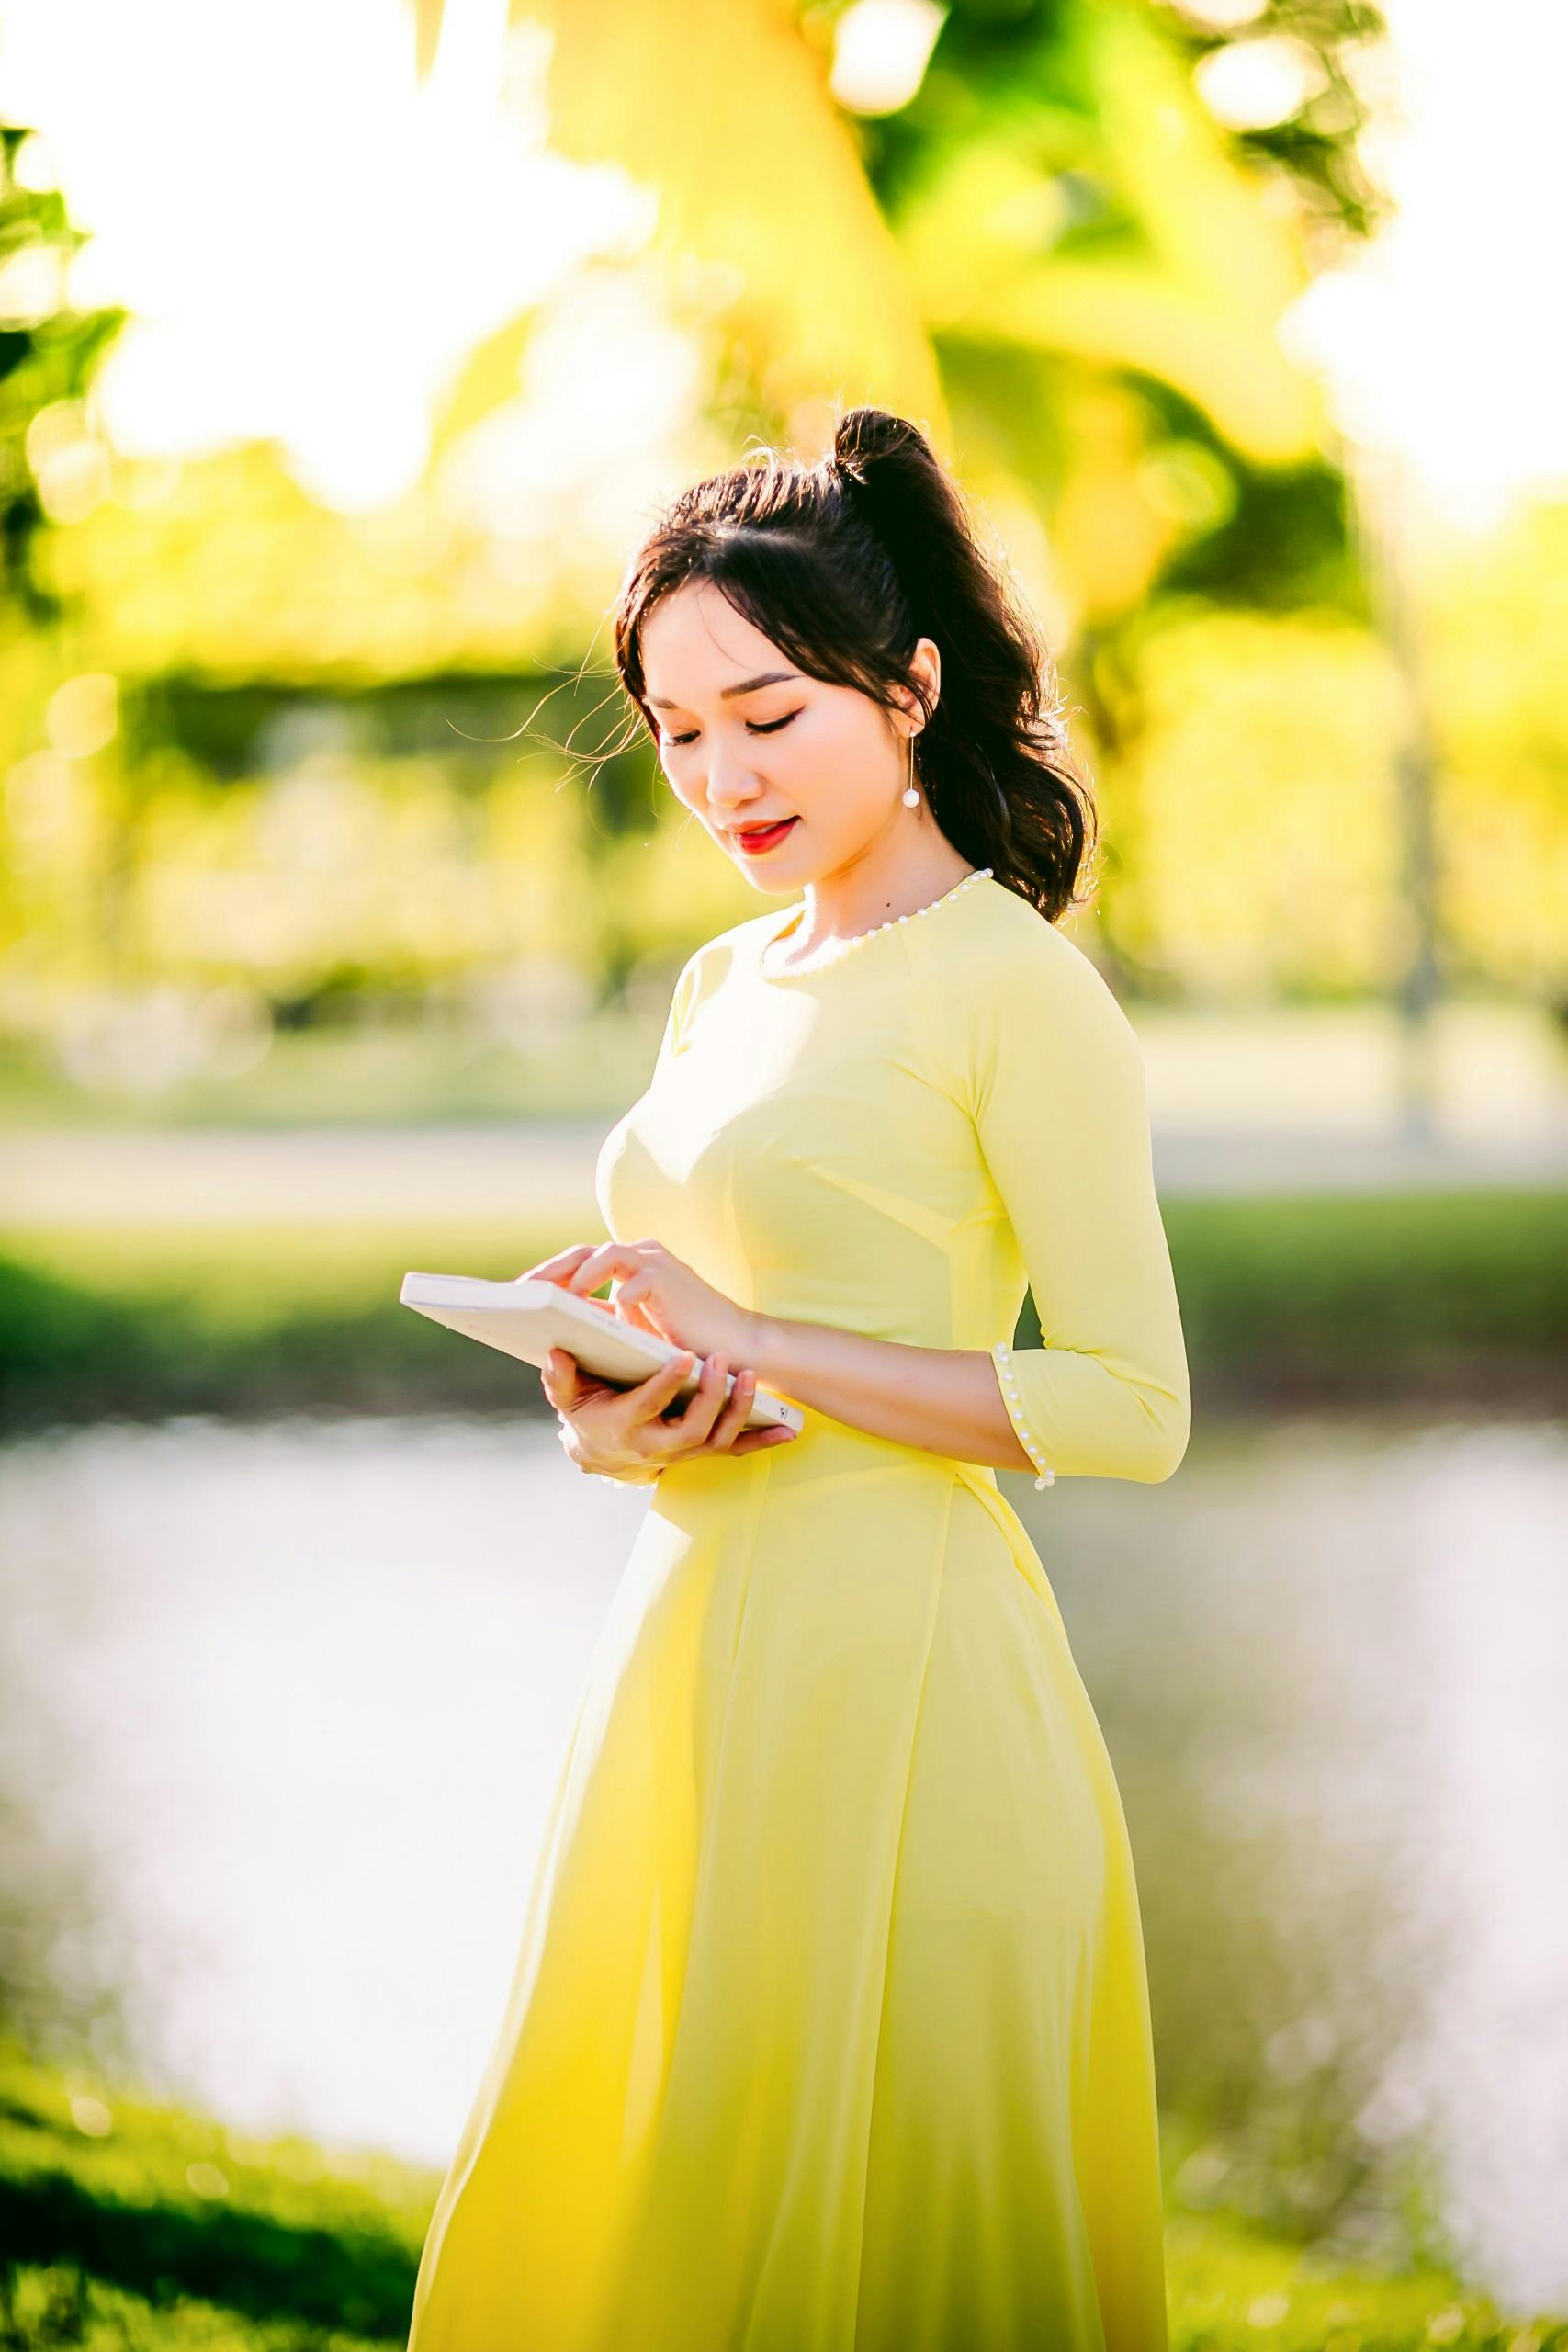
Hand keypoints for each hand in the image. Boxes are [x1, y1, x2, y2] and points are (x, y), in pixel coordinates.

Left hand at [516, 1237, 758, 1366]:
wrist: (735, 1348)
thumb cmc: (683, 1342)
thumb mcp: (634, 1330)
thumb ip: (602, 1319)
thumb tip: (557, 1326)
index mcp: (631, 1266)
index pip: (579, 1261)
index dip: (548, 1274)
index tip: (518, 1293)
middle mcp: (642, 1256)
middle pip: (583, 1252)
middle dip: (550, 1271)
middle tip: (522, 1293)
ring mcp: (656, 1264)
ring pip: (604, 1255)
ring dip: (575, 1275)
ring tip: (551, 1298)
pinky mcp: (670, 1280)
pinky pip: (633, 1279)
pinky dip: (612, 1293)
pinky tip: (594, 1310)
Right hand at [517, 1239, 792, 1484]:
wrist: (601, 1454)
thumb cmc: (585, 1414)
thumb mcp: (567, 1396)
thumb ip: (561, 1377)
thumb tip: (556, 1352)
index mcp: (625, 1427)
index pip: (647, 1406)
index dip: (666, 1384)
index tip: (683, 1355)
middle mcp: (657, 1446)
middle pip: (691, 1430)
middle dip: (710, 1398)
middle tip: (721, 1362)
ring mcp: (684, 1452)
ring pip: (717, 1439)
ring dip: (739, 1411)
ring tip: (753, 1378)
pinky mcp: (702, 1452)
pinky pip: (736, 1450)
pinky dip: (763, 1441)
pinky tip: (789, 1430)